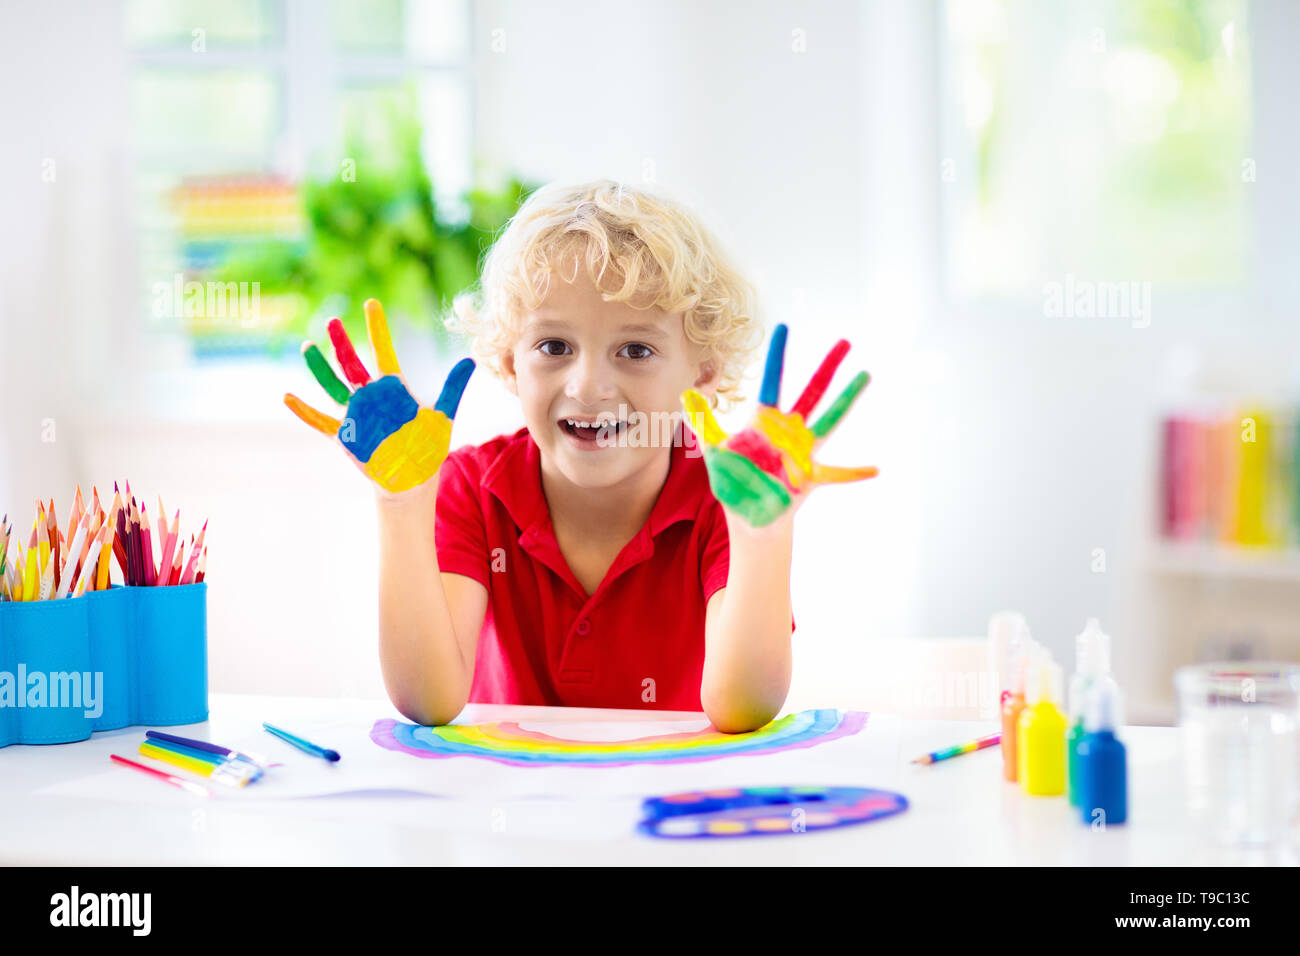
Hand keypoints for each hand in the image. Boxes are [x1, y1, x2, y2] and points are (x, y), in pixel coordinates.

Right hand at [284, 298, 474, 494]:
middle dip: (343, 342)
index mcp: (394, 388)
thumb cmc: (427, 447)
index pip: (384, 352)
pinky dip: (304, 410)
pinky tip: (288, 396)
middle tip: (333, 319)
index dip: (377, 328)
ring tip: (307, 346)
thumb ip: (453, 387)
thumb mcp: (444, 416)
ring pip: (333, 385)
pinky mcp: (346, 435)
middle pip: (353, 364)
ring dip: (320, 368)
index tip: (371, 303)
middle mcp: (371, 397)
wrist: (414, 479)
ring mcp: (356, 414)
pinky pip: (320, 420)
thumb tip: (470, 359)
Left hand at [681, 324, 876, 527]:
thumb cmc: (734, 481)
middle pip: (811, 391)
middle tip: (845, 342)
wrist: (748, 517)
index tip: (784, 327)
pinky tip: (875, 468)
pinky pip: (836, 474)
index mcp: (765, 421)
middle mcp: (789, 431)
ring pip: (830, 419)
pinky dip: (855, 472)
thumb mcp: (713, 449)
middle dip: (827, 367)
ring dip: (847, 399)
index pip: (773, 380)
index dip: (777, 355)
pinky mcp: (809, 476)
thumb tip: (685, 392)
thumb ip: (703, 421)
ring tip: (865, 376)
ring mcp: (802, 452)